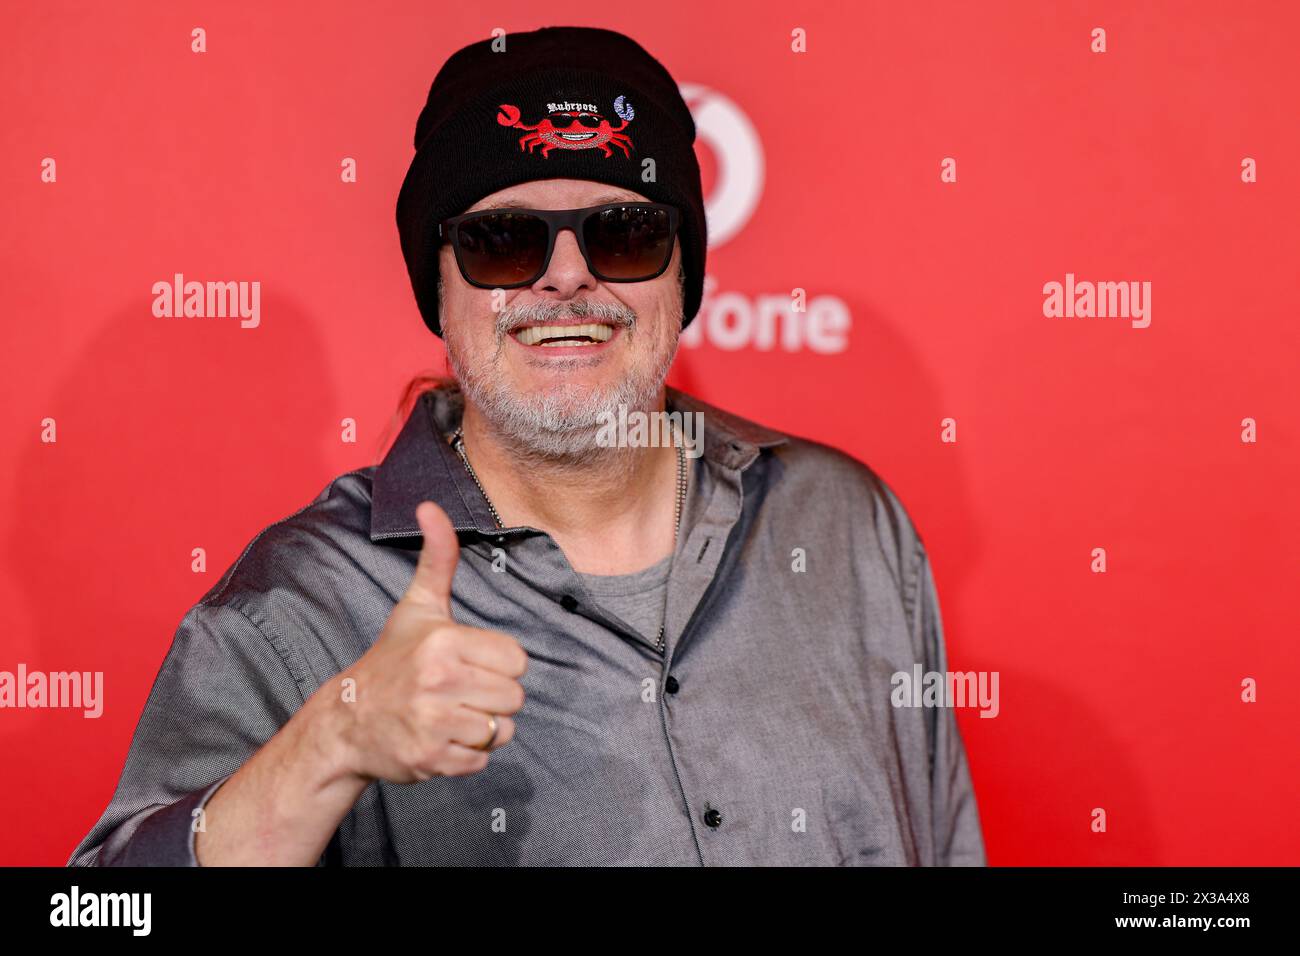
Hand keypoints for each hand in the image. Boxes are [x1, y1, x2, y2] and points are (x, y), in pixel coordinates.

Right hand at [330, 500, 526, 782]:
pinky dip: (467, 754)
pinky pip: (481, 760)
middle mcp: (439, 681)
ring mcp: (434, 723)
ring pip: (501, 730)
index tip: (469, 663)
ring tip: (450, 714)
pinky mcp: (431, 758)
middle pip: (514, 697)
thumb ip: (438, 559)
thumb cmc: (393, 660)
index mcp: (444, 642)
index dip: (498, 663)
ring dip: (481, 726)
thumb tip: (431, 506)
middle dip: (492, 696)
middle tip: (459, 691)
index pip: (517, 660)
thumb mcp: (417, 607)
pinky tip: (441, 737)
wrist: (347, 720)